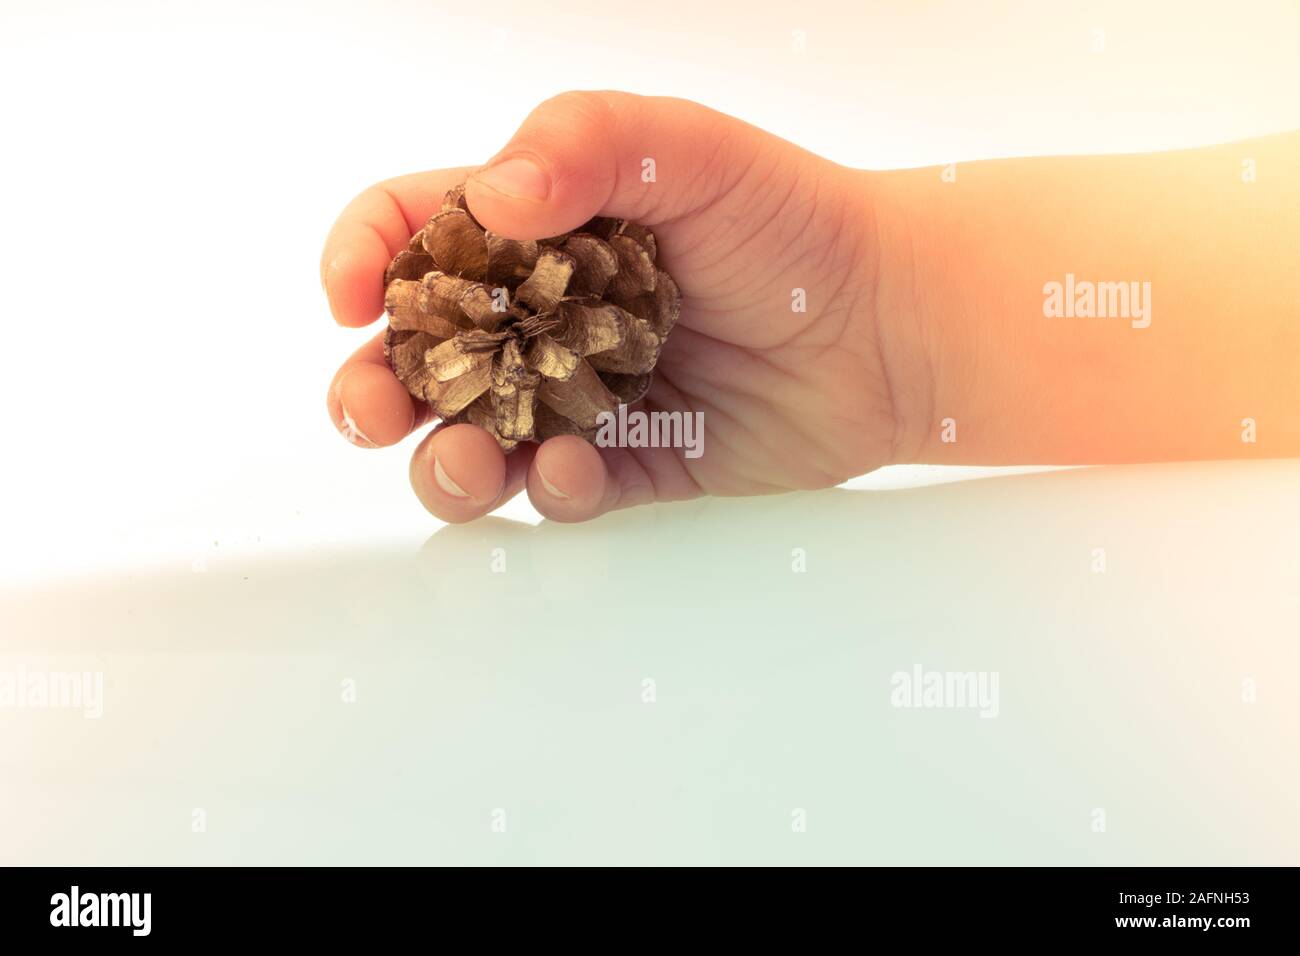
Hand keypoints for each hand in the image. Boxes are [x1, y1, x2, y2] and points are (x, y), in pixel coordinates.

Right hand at [322, 91, 903, 522]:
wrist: (889, 328)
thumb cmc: (793, 223)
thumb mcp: (691, 150)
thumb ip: (588, 144)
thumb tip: (492, 197)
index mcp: (538, 231)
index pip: (415, 233)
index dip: (362, 258)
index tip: (347, 297)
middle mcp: (543, 315)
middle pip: (416, 356)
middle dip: (374, 388)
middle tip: (373, 409)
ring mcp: (578, 395)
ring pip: (468, 441)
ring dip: (446, 463)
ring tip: (474, 461)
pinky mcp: (625, 463)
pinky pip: (558, 494)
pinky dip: (554, 493)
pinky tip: (584, 470)